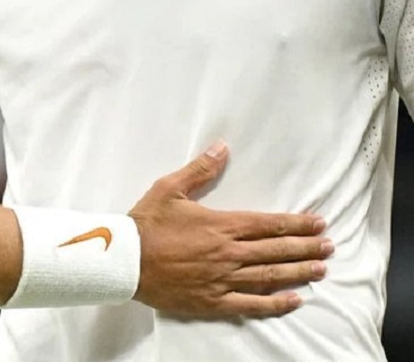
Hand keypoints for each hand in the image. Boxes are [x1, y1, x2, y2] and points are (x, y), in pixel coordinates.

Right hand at [129, 141, 330, 317]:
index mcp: (220, 225)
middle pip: (276, 250)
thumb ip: (199, 170)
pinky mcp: (214, 301)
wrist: (124, 260)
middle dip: (305, 247)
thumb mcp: (169, 189)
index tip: (318, 223)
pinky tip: (294, 300)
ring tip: (320, 269)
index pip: (267, 224)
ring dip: (298, 272)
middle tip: (329, 246)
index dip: (296, 223)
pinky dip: (276, 304)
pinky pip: (252, 304)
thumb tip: (222, 148)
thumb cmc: (145, 224)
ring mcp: (223, 279)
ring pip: (270, 277)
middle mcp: (228, 253)